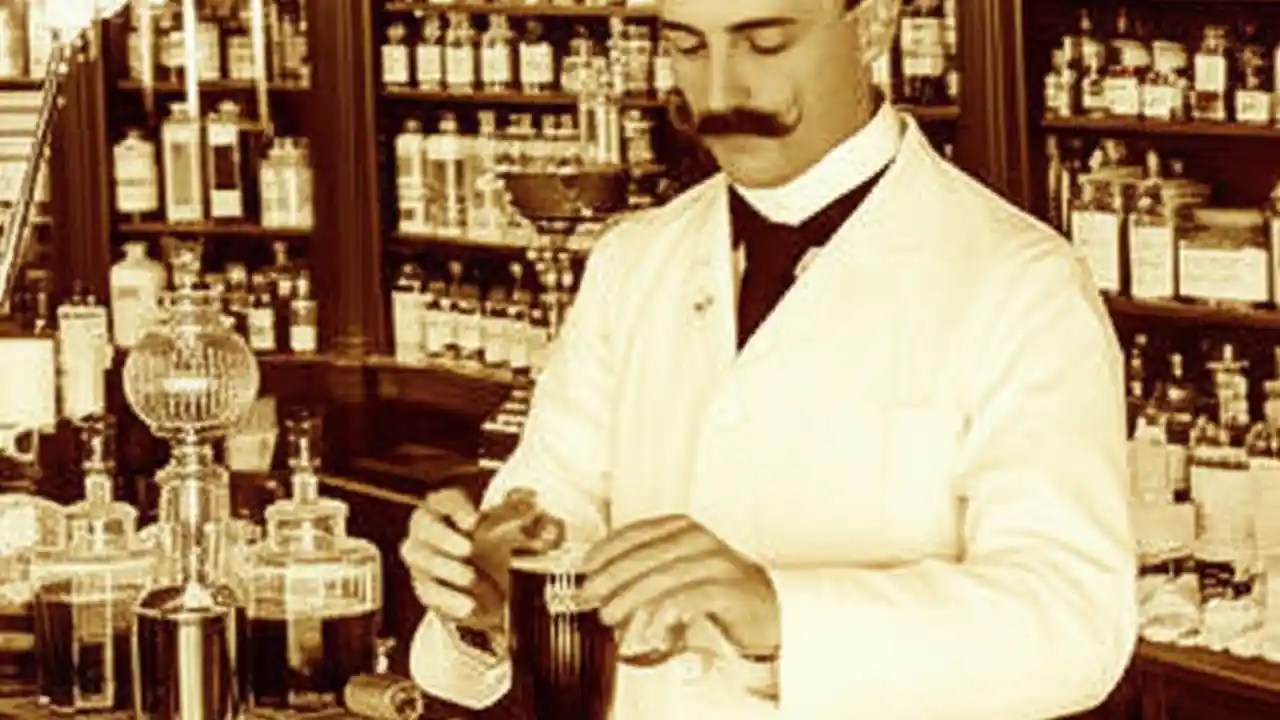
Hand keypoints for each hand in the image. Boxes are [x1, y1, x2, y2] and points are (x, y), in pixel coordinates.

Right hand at [400, 487, 564, 633]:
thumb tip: (533, 502)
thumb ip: (525, 515)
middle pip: (423, 525)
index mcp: (449, 510)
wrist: (494, 589)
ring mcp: (424, 561)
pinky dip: (448, 599)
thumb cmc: (498, 546)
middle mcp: (429, 532)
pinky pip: (429, 593)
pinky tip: (467, 605)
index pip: (444, 500)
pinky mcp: (427, 590)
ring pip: (420, 558)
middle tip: (468, 549)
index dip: (456, 508)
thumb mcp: (516, 528)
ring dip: (445, 568)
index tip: (475, 521)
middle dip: (444, 536)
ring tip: (470, 578)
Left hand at [580, 515, 780, 658]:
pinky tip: (650, 623)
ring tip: (610, 616)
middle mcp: (699, 541)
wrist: (766, 611)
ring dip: (631, 597)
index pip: (636, 533)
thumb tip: (598, 587)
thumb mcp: (673, 577)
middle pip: (646, 555)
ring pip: (665, 576)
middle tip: (589, 597)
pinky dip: (667, 609)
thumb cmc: (714, 594)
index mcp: (682, 530)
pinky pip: (694, 597)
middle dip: (611, 577)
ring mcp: (718, 564)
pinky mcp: (733, 591)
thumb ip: (642, 574)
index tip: (584, 567)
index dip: (606, 549)